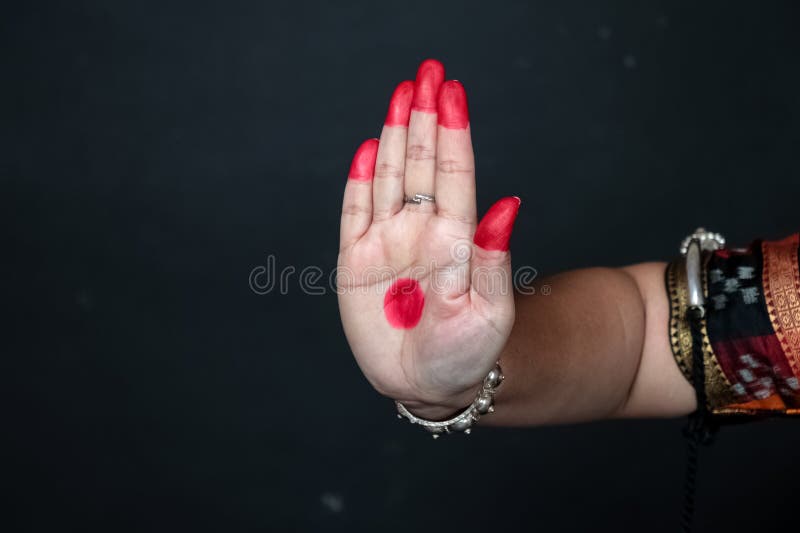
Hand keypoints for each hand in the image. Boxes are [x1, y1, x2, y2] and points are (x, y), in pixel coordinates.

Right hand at [337, 59, 519, 417]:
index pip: (454, 174)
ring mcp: (388, 242)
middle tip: (427, 73)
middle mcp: (422, 231)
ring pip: (390, 176)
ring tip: (402, 94)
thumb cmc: (468, 352)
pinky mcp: (356, 261)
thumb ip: (492, 260)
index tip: (452, 92)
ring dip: (394, 135)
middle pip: (421, 163)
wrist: (429, 384)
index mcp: (457, 239)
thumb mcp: (488, 312)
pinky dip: (358, 180)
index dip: (453, 133)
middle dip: (425, 117)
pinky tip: (367, 147)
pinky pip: (355, 212)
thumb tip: (508, 205)